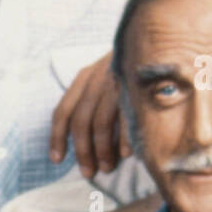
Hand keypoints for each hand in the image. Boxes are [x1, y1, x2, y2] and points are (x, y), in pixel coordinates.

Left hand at [49, 49, 130, 174]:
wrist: (154, 39)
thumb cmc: (126, 67)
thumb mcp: (102, 75)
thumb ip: (89, 99)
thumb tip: (81, 137)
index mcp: (84, 77)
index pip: (63, 111)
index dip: (57, 138)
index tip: (57, 159)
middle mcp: (96, 80)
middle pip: (81, 122)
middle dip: (83, 151)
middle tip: (88, 171)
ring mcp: (116, 83)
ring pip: (101, 124)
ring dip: (102, 151)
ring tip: (107, 167)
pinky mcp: (136, 88)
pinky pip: (126, 119)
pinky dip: (124, 139)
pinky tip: (126, 154)